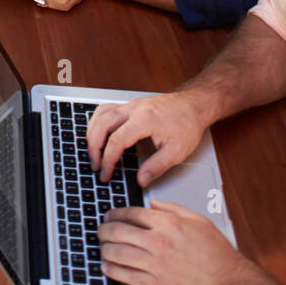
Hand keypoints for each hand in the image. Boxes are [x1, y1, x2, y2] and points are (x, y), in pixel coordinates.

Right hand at [86, 92, 207, 185]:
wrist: (193, 105)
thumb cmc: (187, 124)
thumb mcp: (177, 151)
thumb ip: (157, 166)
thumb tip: (140, 180)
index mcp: (145, 120)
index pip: (117, 141)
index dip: (108, 160)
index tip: (105, 174)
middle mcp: (134, 109)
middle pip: (102, 125)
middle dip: (94, 148)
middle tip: (95, 165)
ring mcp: (130, 105)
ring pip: (100, 115)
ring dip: (92, 134)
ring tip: (93, 152)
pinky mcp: (130, 105)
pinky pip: (105, 109)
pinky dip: (97, 122)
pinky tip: (97, 133)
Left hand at [98, 203, 243, 284]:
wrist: (230, 282)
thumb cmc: (217, 253)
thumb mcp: (197, 220)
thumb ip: (173, 209)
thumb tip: (154, 204)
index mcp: (168, 223)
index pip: (132, 214)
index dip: (115, 214)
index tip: (109, 215)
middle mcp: (160, 242)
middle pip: (120, 232)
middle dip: (104, 230)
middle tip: (100, 231)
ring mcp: (157, 264)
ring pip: (120, 254)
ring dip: (105, 250)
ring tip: (101, 248)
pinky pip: (128, 277)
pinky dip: (113, 271)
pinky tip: (107, 268)